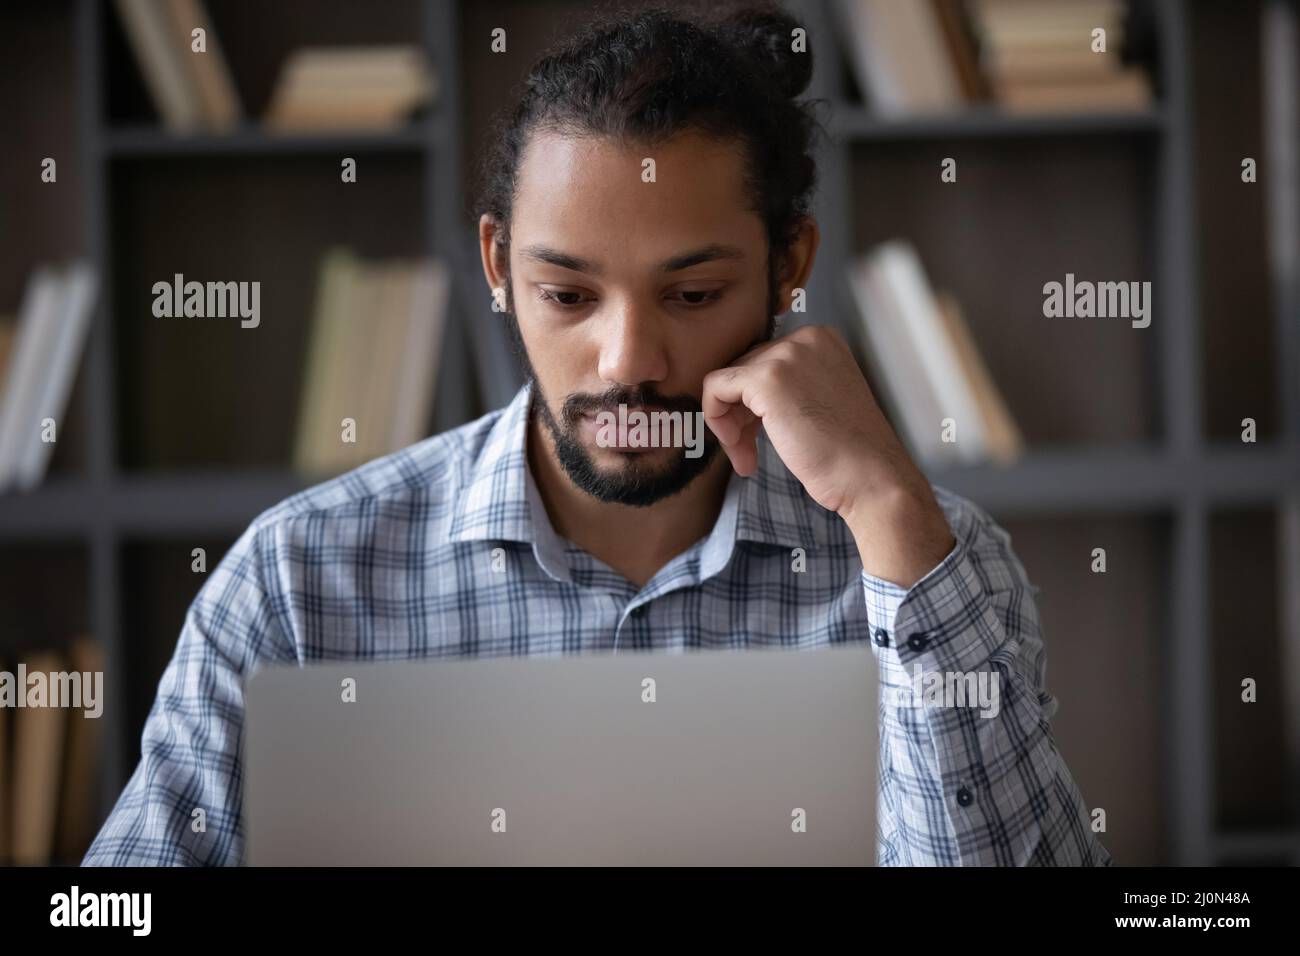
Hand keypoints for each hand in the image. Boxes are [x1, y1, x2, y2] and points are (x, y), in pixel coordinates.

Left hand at [701, 325, 954, 586]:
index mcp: (821, 339)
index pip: (764, 360)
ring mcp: (785, 355)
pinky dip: (717, 421)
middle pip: (744, 369)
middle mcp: (804, 338)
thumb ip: (788, 387)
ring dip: (730, 424)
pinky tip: (742, 455)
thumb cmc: (850, 453)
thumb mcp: (819, 400)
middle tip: (751, 452)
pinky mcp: (766, 379)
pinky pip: (715, 389)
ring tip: (747, 459)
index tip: (760, 435)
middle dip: (740, 414)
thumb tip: (739, 395)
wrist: (872, 478)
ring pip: (727, 381)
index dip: (754, 403)